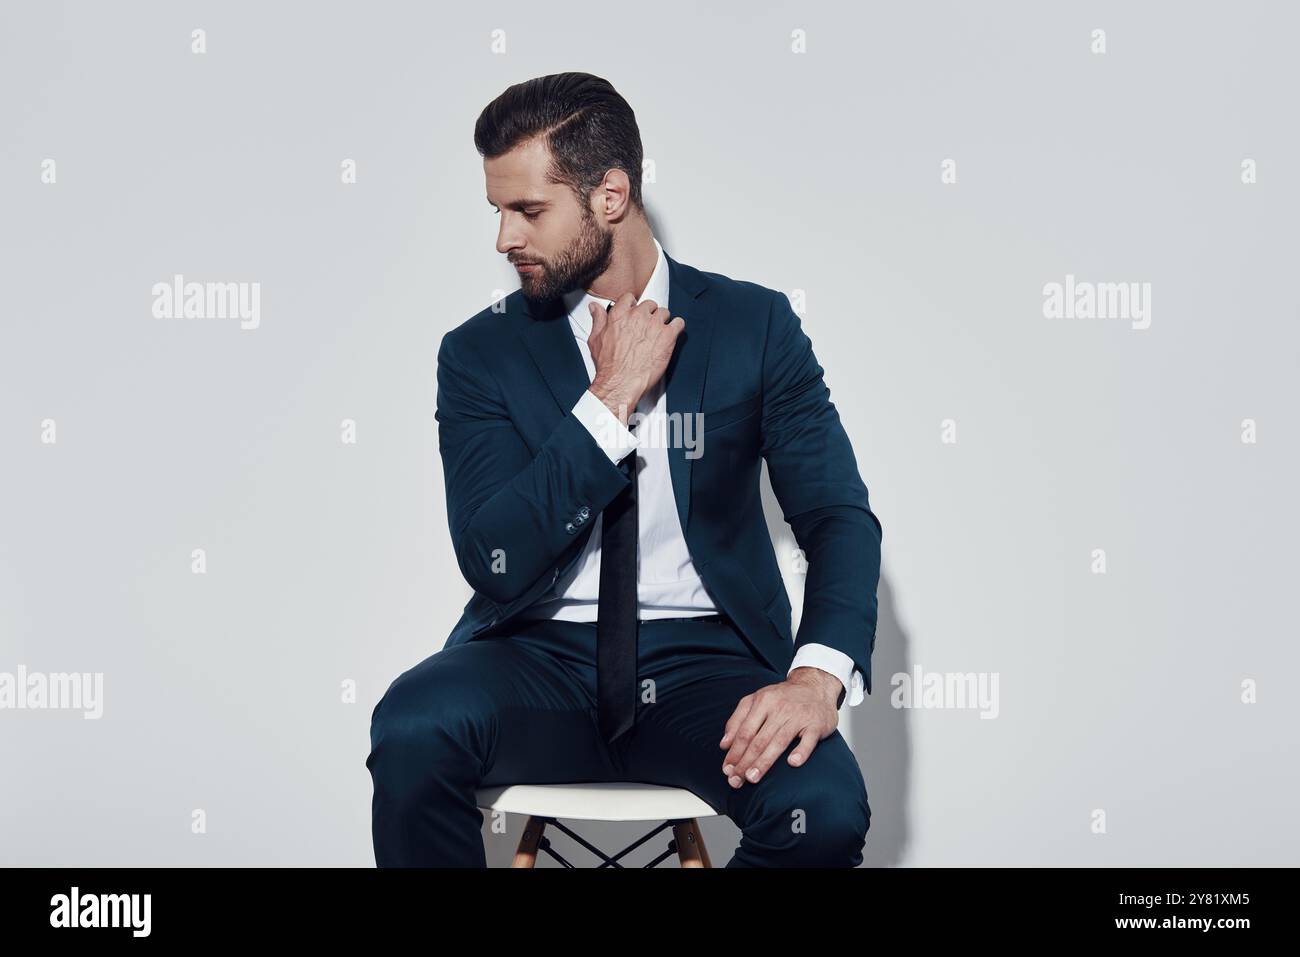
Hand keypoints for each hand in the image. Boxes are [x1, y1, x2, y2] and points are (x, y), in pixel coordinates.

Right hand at [587, 292, 684, 424]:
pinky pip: (679, 323)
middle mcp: (637, 316)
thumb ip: (598, 320)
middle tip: (647, 328)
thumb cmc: (608, 365)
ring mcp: (654, 325)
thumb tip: (594, 307)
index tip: (635, 314)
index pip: (630, 298)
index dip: (634, 306)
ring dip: (663, 321)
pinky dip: (677, 328)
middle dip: (649, 315)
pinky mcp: (667, 336)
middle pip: (650, 305)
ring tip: (659, 334)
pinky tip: (672, 336)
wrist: (621, 382)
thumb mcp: (596, 339)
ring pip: (664, 313)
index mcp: (619, 314)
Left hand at [718, 668, 842, 787]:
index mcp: (762, 702)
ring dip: (764, 761)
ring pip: (778, 742)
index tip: (727, 769)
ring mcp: (798, 717)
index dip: (734, 752)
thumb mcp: (756, 700)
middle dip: (745, 762)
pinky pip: (808, 740)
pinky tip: (792, 763)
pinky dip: (801, 751)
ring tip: (752, 778)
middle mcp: (779, 708)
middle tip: (736, 780)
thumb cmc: (782, 697)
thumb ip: (737, 720)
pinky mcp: (815, 725)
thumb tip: (724, 744)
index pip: (745, 732)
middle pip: (759, 740)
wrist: (815, 686)